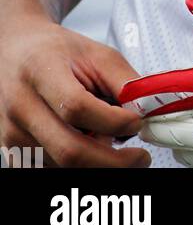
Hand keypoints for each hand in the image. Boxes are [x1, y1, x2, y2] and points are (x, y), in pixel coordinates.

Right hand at [0, 13, 148, 166]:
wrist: (16, 53)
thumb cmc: (55, 52)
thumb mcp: (94, 53)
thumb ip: (123, 80)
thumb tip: (147, 111)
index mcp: (41, 71)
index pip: (76, 107)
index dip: (112, 121)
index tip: (137, 123)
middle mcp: (21, 106)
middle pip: (69, 151)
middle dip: (113, 162)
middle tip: (140, 158)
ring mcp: (13, 134)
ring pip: (62, 166)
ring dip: (96, 162)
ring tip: (110, 141)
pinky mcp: (13, 153)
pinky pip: (50, 172)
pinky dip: (78, 167)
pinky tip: (91, 149)